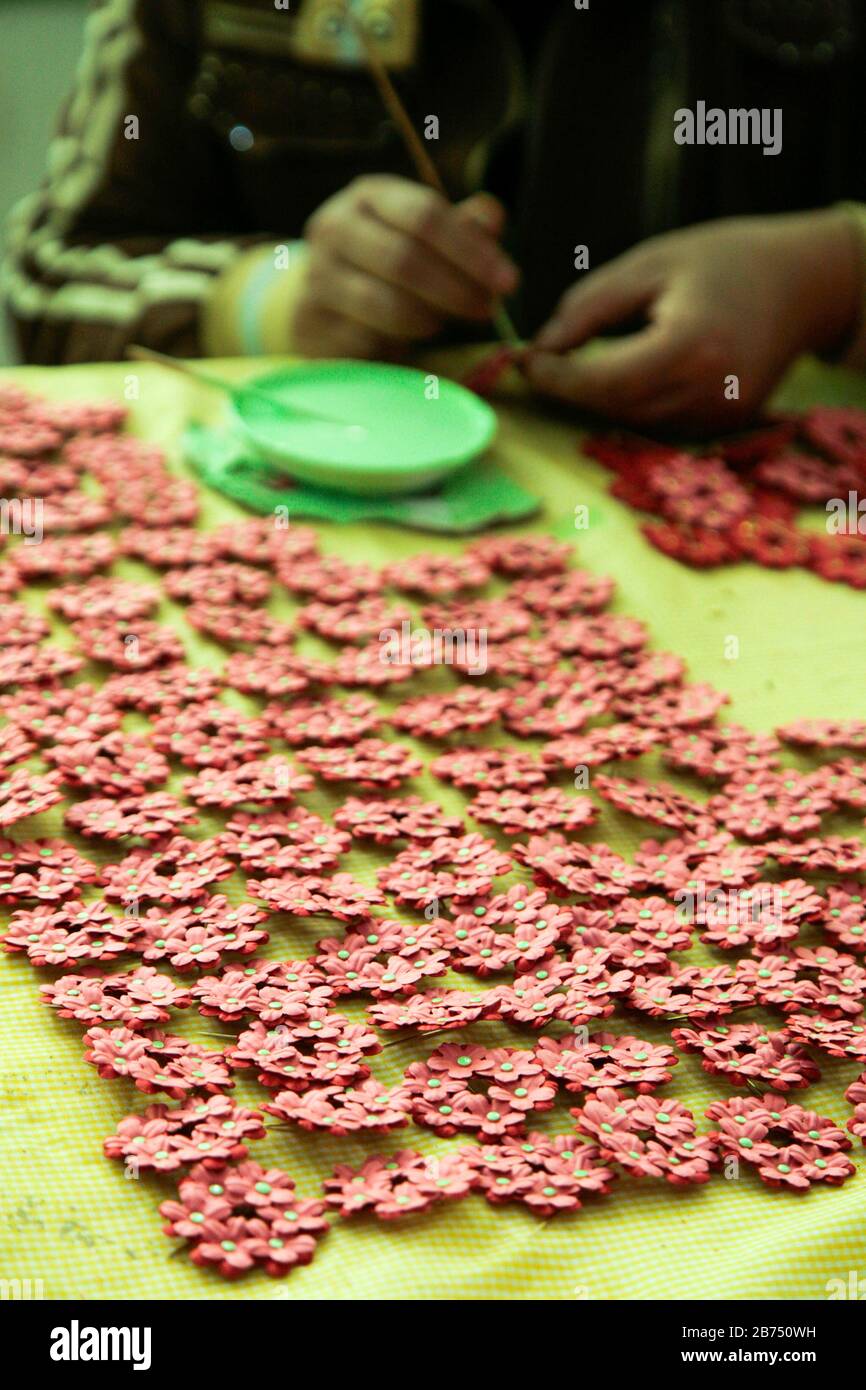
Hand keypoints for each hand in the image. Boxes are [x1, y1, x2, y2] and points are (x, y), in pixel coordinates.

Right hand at [292, 175, 518, 358]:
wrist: (318, 296)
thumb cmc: (384, 259)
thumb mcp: (422, 233)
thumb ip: (461, 226)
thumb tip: (493, 217)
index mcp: (370, 196)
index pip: (426, 215)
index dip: (472, 250)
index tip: (509, 282)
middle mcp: (335, 227)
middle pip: (405, 259)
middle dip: (456, 290)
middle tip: (486, 311)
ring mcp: (318, 276)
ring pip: (385, 304)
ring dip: (429, 319)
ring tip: (446, 323)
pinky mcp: (312, 323)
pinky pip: (367, 340)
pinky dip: (398, 345)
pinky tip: (411, 340)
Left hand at [522, 209, 861, 430]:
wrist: (803, 282)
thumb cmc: (724, 259)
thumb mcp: (650, 264)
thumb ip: (589, 308)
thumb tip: (542, 348)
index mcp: (693, 345)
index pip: (605, 382)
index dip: (558, 378)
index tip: (526, 360)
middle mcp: (709, 392)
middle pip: (615, 408)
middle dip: (570, 390)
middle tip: (538, 363)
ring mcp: (720, 417)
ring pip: (634, 421)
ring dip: (597, 399)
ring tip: (572, 365)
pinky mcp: (725, 426)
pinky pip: (660, 422)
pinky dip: (632, 403)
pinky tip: (619, 373)